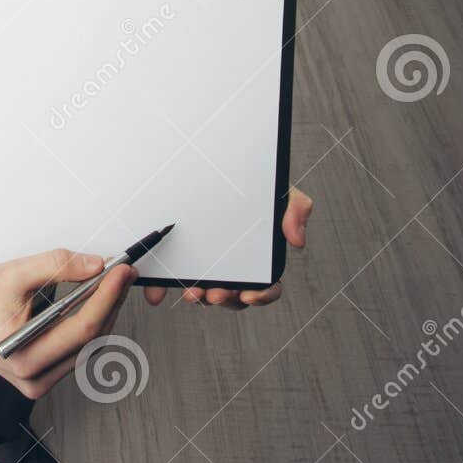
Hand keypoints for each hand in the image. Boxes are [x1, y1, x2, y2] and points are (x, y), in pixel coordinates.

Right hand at [0, 248, 138, 399]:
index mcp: (23, 357)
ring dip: (104, 314)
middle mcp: (34, 378)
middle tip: (123, 274)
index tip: (121, 272)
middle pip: (91, 340)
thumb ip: (55, 267)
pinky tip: (95, 303)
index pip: (82, 329)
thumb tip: (95, 266)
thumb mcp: (14, 274)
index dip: (107, 297)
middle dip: (111, 303)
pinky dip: (90, 326)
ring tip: (112, 285)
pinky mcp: (43, 376)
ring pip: (90, 348)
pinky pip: (78, 352)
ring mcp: (39, 381)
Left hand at [141, 186, 313, 309]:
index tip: (250, 294)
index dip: (262, 295)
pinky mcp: (185, 259)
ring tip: (193, 291)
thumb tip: (297, 240)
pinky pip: (179, 279)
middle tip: (217, 294)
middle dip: (227, 298)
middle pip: (235, 295)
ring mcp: (210, 264)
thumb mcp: (278, 191)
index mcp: (259, 257)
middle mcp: (236, 266)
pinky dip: (171, 288)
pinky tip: (164, 288)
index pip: (267, 286)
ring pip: (208, 293)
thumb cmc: (254, 184)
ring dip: (202, 298)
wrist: (222, 163)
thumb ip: (296, 209)